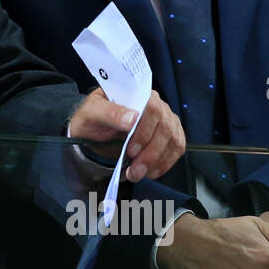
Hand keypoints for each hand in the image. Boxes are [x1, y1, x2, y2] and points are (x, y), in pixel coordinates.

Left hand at [68, 88, 183, 180]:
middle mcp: (157, 105)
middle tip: (134, 171)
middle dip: (150, 154)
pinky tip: (149, 172)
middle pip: (165, 128)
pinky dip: (164, 164)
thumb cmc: (93, 119)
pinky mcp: (171, 136)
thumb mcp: (92, 113)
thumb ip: (109, 112)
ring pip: (173, 141)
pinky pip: (176, 150)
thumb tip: (132, 118)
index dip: (145, 132)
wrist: (94, 133)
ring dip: (156, 162)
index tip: (131, 151)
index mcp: (138, 94)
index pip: (153, 108)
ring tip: (137, 174)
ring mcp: (167, 120)